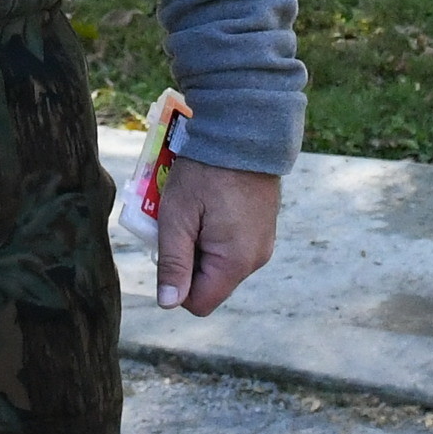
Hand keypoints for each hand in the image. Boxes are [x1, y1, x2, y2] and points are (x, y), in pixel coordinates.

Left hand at [151, 156, 279, 315]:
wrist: (243, 131)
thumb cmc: (205, 172)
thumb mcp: (178, 217)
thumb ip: (173, 263)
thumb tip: (169, 303)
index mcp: (235, 262)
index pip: (199, 303)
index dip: (176, 283)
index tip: (168, 247)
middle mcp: (256, 259)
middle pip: (211, 283)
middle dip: (188, 260)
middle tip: (178, 223)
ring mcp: (263, 242)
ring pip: (221, 263)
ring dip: (201, 244)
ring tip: (194, 209)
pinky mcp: (264, 226)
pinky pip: (233, 244)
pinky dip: (216, 232)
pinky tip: (210, 204)